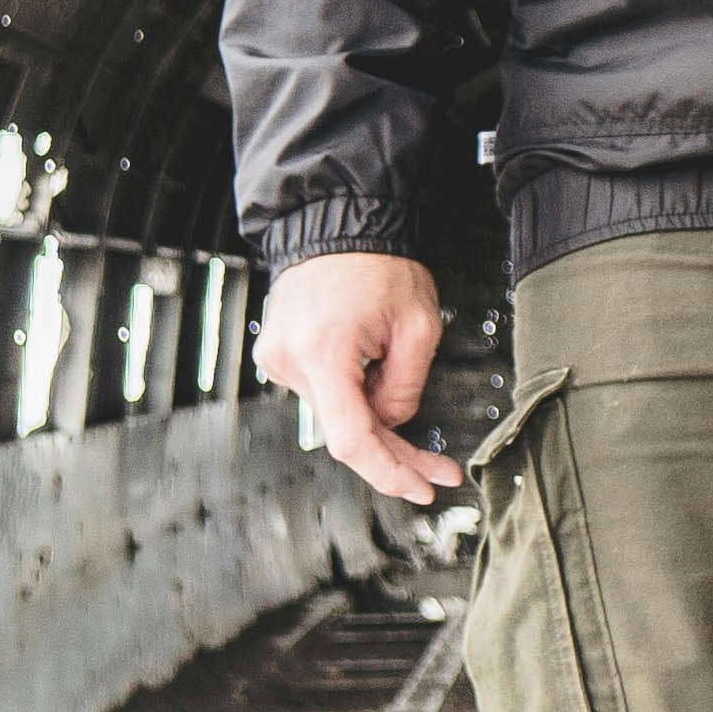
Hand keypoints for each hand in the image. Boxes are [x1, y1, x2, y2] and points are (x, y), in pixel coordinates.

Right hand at [254, 250, 462, 503]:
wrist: (337, 224)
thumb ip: (407, 387)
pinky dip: (352, 398)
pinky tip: (375, 379)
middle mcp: (290, 361)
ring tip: (408, 406)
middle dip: (394, 455)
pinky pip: (323, 392)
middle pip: (345, 433)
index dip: (388, 472)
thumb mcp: (418, 327)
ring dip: (374, 422)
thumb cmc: (376, 264)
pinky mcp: (279, 355)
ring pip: (336, 414)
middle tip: (434, 471)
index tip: (420, 487)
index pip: (352, 440)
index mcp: (323, 353)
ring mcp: (278, 359)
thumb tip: (392, 422)